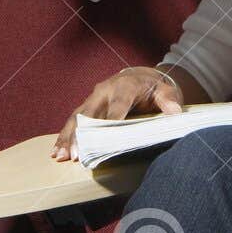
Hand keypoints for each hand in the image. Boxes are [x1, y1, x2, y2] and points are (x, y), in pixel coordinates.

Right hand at [53, 66, 182, 160]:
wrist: (141, 76)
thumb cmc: (154, 87)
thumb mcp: (165, 91)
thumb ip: (169, 100)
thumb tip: (175, 112)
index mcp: (125, 87)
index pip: (117, 106)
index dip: (111, 121)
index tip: (104, 138)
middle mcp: (104, 91)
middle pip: (90, 114)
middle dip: (81, 134)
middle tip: (75, 154)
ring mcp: (94, 98)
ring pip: (76, 118)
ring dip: (67, 137)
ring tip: (59, 156)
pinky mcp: (88, 106)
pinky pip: (73, 120)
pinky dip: (65, 135)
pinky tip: (56, 150)